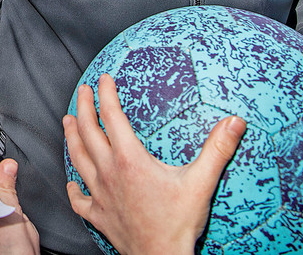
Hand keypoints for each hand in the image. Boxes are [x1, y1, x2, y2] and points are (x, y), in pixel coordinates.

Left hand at [64, 75, 244, 254]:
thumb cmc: (178, 223)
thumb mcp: (201, 182)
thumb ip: (218, 150)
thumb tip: (234, 122)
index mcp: (129, 159)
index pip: (112, 116)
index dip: (106, 94)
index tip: (104, 78)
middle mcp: (109, 172)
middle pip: (87, 132)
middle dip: (83, 107)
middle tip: (83, 91)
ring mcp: (100, 194)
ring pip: (77, 159)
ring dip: (71, 137)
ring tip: (67, 121)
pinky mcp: (98, 215)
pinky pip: (79, 199)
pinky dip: (73, 188)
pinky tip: (72, 183)